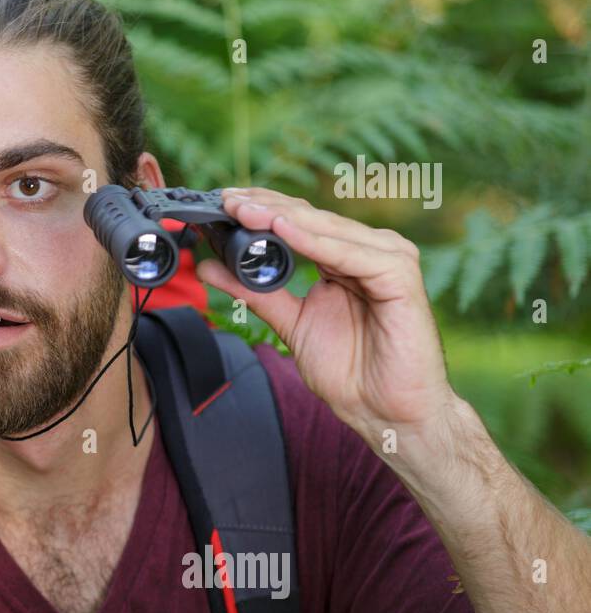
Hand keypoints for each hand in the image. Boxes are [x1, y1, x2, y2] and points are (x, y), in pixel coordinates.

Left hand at [196, 187, 456, 438]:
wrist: (385, 412)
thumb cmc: (350, 371)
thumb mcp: (290, 323)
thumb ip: (256, 292)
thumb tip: (210, 268)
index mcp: (345, 257)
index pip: (299, 220)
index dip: (262, 209)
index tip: (223, 203)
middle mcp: (368, 251)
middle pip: (311, 218)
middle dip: (266, 208)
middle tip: (227, 200)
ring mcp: (388, 259)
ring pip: (328, 229)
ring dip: (283, 217)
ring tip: (246, 211)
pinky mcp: (401, 276)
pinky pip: (351, 254)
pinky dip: (315, 241)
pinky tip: (283, 230)